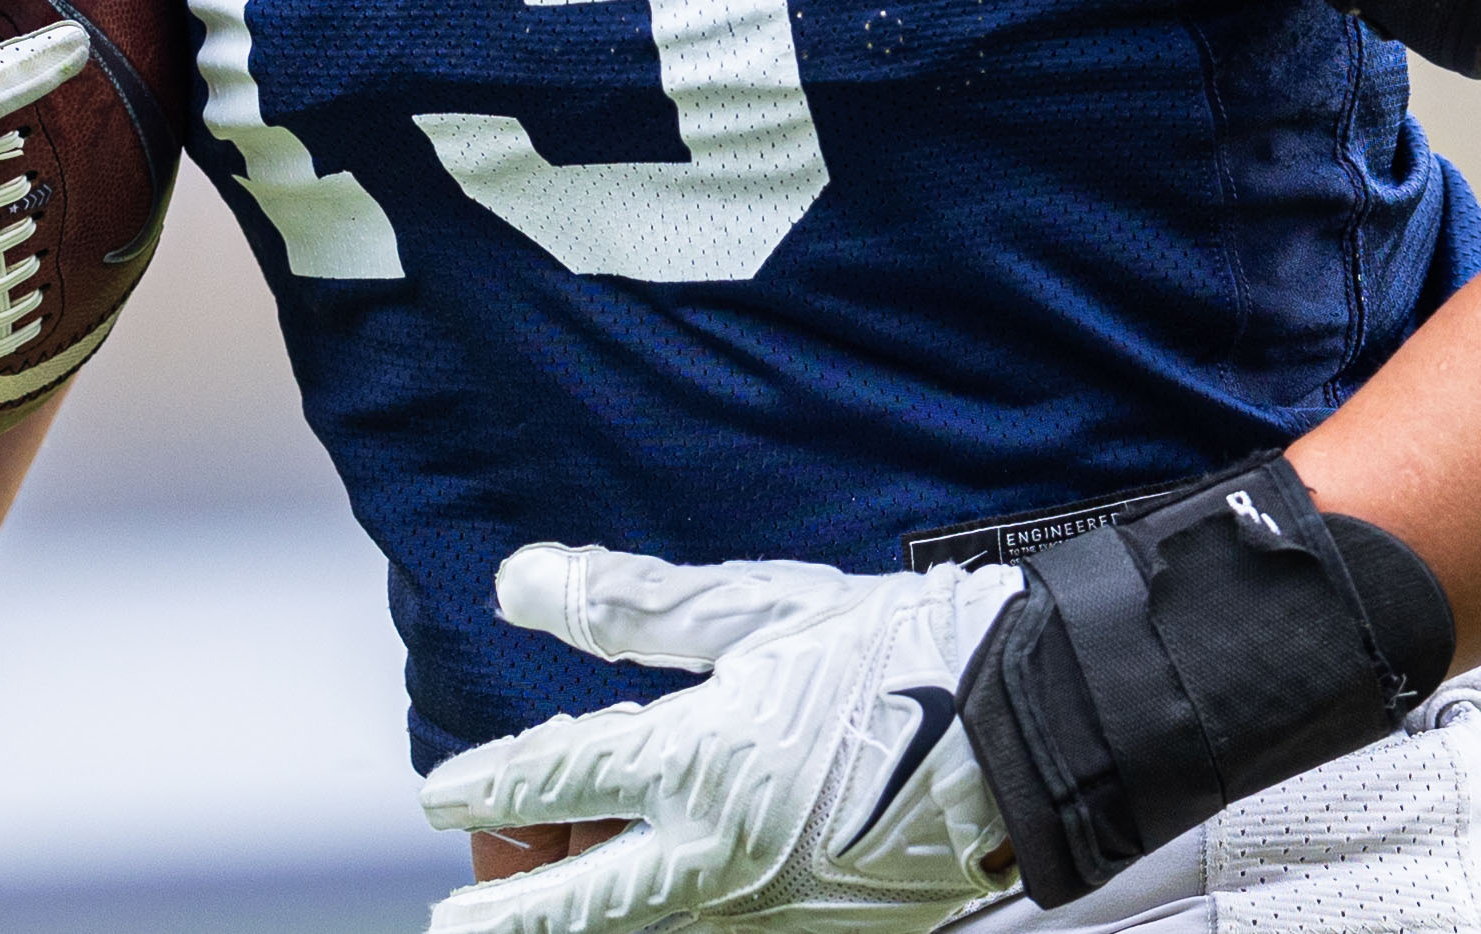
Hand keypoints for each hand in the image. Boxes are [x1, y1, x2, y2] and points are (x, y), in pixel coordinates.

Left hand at [425, 548, 1027, 933]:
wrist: (1041, 728)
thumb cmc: (902, 647)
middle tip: (454, 921)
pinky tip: (662, 920)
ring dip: (587, 928)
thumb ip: (631, 606)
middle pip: (581, 905)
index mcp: (696, 758)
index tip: (438, 794)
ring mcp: (770, 913)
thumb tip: (520, 582)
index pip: (552, 779)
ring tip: (541, 916)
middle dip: (506, 916)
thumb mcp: (760, 607)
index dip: (482, 785)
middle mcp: (717, 854)